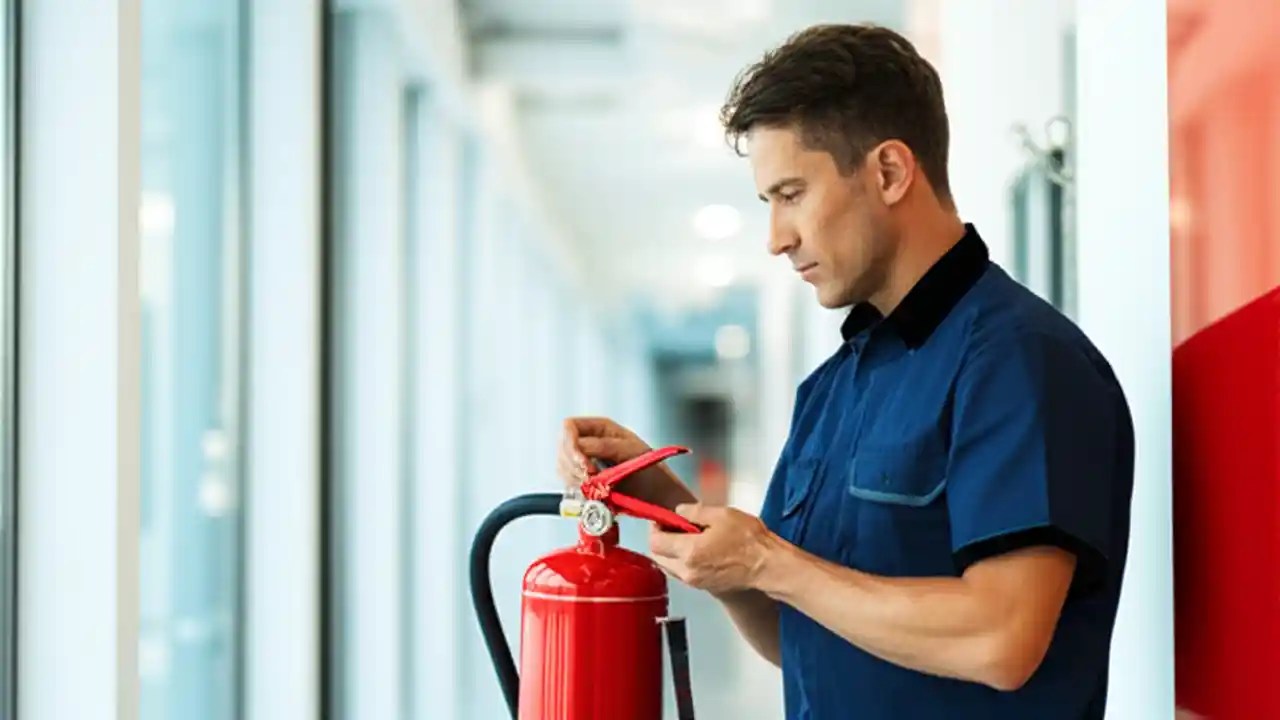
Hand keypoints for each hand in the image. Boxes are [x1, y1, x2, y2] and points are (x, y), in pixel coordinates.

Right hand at [557, 417, 652, 489]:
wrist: (656, 495)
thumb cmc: (649, 468)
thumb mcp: (631, 451)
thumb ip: (605, 445)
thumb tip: (580, 447)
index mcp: (600, 427)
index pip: (569, 426)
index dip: (570, 443)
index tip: (583, 463)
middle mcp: (588, 440)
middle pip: (562, 446)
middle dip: (573, 464)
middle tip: (589, 478)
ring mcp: (583, 460)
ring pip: (561, 465)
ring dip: (574, 477)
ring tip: (593, 485)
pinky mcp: (582, 478)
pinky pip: (567, 480)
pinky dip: (575, 486)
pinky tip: (590, 491)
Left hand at [649, 504, 781, 594]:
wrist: (767, 565)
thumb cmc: (749, 541)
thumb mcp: (721, 514)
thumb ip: (693, 511)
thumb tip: (678, 512)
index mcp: (689, 552)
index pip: (655, 542)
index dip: (656, 527)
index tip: (663, 519)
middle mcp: (687, 571)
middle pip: (657, 556)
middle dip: (661, 540)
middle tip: (673, 527)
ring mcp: (694, 581)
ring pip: (667, 566)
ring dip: (670, 552)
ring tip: (687, 538)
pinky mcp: (702, 587)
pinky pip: (681, 573)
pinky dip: (681, 561)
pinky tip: (696, 550)